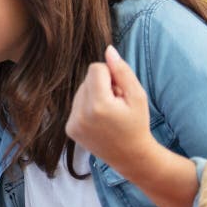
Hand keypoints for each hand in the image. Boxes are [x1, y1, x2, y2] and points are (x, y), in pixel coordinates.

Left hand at [65, 45, 157, 172]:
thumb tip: (108, 50)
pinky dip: (87, 108)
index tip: (120, 91)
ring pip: (80, 91)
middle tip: (116, 104)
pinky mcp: (69, 128)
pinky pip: (76, 105)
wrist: (131, 156)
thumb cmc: (137, 124)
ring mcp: (72, 122)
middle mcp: (81, 114)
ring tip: (109, 113)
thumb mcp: (137, 96)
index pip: (95, 68)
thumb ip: (122, 71)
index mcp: (99, 105)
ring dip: (94, 96)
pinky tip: (100, 121)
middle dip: (102, 86)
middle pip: (86, 79)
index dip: (111, 75)